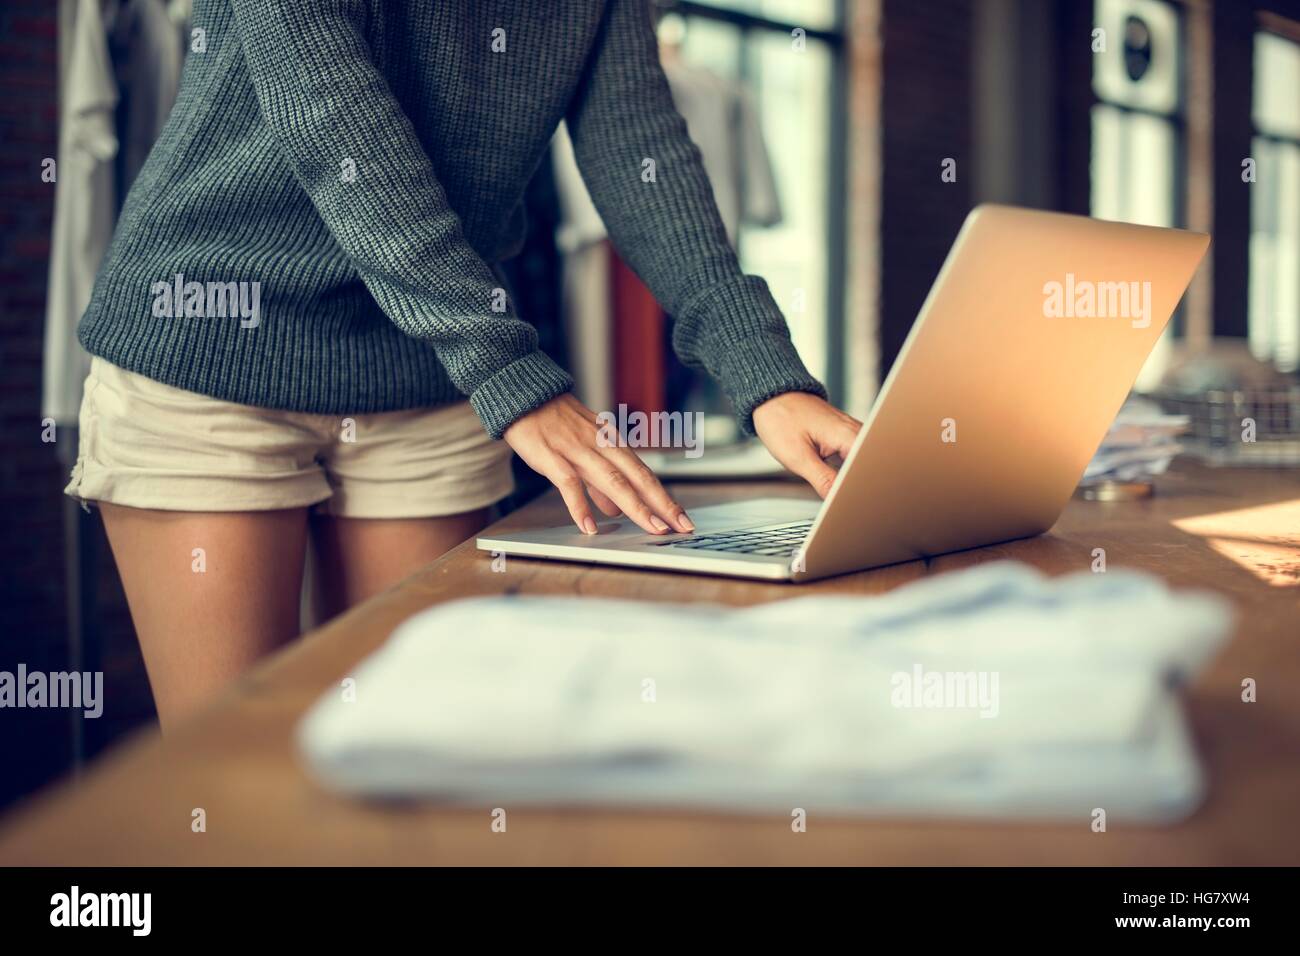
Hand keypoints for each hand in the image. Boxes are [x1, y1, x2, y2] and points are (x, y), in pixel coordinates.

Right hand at [503, 393, 693, 535]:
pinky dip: (580, 506)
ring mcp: (577, 450)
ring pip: (613, 480)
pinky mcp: (552, 455)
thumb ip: (600, 481)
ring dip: (635, 507)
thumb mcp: (585, 448)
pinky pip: (569, 483)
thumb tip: (616, 510)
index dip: (665, 498)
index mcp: (611, 443)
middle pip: (638, 478)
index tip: (683, 519)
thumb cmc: (555, 423)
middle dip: (662, 504)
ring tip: (653, 528)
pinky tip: (589, 527)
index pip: (644, 474)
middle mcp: (601, 445)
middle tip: (681, 527)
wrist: (523, 395)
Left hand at [752, 392, 862, 497]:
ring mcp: (851, 432)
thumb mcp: (798, 457)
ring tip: (845, 493)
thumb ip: (823, 480)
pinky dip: (850, 470)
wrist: (772, 399)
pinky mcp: (845, 436)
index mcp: (848, 436)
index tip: (852, 502)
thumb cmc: (781, 420)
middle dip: (862, 485)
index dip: (863, 489)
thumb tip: (837, 499)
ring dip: (856, 478)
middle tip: (849, 501)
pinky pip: (856, 456)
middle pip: (871, 466)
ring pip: (864, 462)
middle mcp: (855, 431)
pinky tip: (841, 480)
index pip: (869, 470)